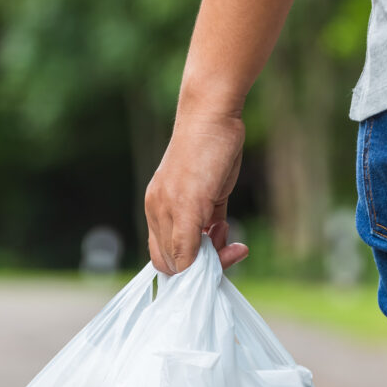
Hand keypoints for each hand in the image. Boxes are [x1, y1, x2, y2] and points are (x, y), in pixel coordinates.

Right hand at [144, 111, 249, 273]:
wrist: (214, 116)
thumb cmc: (199, 156)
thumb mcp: (190, 204)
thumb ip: (183, 240)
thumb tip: (183, 271)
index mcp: (157, 215)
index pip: (169, 261)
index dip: (192, 269)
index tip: (216, 261)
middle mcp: (168, 213)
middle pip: (182, 256)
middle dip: (206, 261)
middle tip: (229, 250)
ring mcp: (188, 206)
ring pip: (197, 245)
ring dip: (215, 248)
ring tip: (227, 234)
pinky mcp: (208, 199)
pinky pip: (209, 229)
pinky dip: (219, 236)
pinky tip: (228, 229)